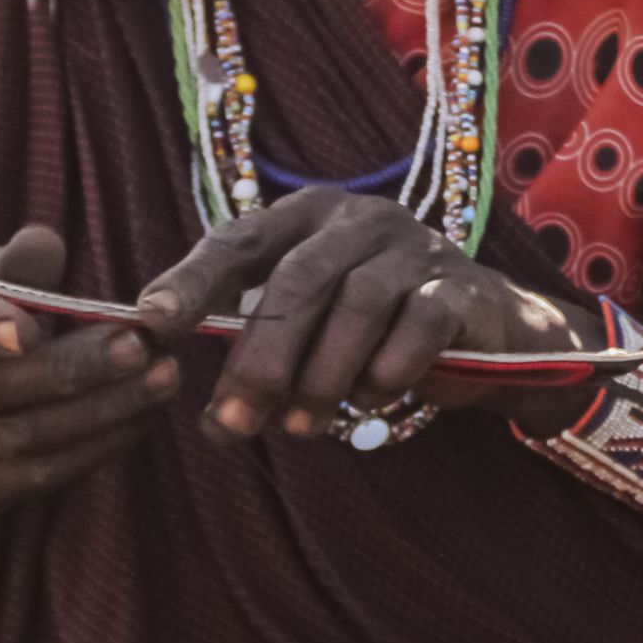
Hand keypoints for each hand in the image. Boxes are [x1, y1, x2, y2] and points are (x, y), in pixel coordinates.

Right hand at [0, 223, 178, 516]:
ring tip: (159, 378)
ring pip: (14, 439)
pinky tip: (139, 416)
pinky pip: (33, 477)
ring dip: (95, 411)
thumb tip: (45, 245)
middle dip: (64, 370)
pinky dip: (93, 448)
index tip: (32, 325)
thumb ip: (1, 260)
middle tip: (135, 346)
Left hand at [135, 190, 585, 439]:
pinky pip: (418, 325)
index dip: (193, 279)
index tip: (151, 321)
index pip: (240, 240)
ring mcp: (417, 246)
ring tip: (303, 426)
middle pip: (298, 281)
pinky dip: (386, 369)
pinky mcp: (462, 287)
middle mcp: (361, 218)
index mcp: (309, 216)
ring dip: (322, 375)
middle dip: (261, 359)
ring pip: (357, 304)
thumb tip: (213, 426)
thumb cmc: (382, 330)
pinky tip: (368, 400)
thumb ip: (262, 362)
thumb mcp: (314, 336)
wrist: (491, 334)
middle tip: (236, 422)